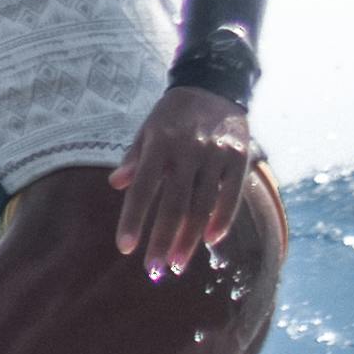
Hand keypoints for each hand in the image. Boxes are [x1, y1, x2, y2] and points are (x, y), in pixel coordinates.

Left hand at [109, 85, 254, 277]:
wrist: (214, 83)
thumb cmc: (173, 115)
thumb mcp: (148, 130)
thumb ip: (134, 158)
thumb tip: (115, 184)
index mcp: (159, 144)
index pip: (143, 188)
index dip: (134, 218)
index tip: (125, 248)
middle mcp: (187, 150)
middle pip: (174, 204)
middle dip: (163, 240)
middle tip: (155, 270)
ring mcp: (215, 154)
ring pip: (202, 204)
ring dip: (189, 239)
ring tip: (178, 264)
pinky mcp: (238, 157)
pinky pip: (231, 193)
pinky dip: (222, 218)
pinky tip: (210, 240)